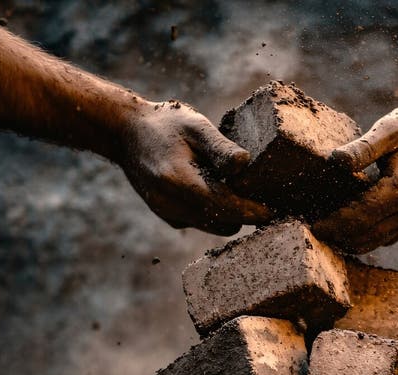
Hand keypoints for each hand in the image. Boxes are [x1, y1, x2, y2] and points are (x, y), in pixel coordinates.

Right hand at [120, 100, 270, 234]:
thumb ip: (220, 147)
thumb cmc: (164, 125)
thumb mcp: (195, 124)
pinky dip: (213, 212)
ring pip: (213, 227)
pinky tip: (216, 190)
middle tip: (260, 196)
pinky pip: (201, 222)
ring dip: (229, 214)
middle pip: (222, 224)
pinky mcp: (169, 217)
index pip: (224, 207)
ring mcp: (168, 214)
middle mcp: (172, 205)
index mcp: (178, 181)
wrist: (126, 134)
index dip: (250, 211)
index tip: (271, 211)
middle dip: (243, 215)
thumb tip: (244, 166)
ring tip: (240, 191)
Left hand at [313, 104, 397, 252]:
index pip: (360, 216)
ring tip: (324, 232)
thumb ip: (362, 148)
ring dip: (347, 241)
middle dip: (336, 236)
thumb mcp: (390, 128)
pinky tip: (344, 228)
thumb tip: (333, 160)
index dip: (334, 223)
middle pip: (364, 236)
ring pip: (372, 243)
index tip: (311, 226)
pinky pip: (382, 239)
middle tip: (311, 231)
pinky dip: (361, 238)